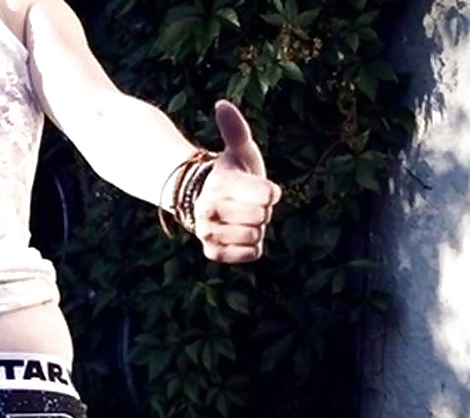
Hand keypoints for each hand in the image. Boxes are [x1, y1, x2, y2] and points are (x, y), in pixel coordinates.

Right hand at [193, 100, 281, 263]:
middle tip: (249, 205)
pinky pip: (248, 254)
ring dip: (256, 229)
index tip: (261, 189)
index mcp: (221, 183)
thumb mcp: (239, 151)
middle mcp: (209, 208)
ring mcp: (208, 232)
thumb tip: (221, 104)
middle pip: (262, 217)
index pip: (268, 195)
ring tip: (243, 219)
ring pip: (254, 236)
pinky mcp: (212, 252)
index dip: (270, 192)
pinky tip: (241, 236)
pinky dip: (250, 247)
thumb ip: (235, 129)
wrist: (205, 201)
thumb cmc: (232, 174)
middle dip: (262, 212)